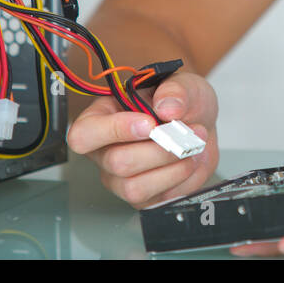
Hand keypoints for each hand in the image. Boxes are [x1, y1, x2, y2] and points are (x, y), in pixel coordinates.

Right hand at [66, 70, 220, 208]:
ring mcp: (121, 180)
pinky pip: (158, 199)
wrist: (199, 122)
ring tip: (192, 146)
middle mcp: (104, 153)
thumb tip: (167, 107)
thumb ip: (175, 90)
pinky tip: (190, 160)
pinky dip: (182, 179)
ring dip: (173, 166)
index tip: (150, 123)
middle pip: (117, 163)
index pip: (83, 134)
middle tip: (184, 132)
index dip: (114, 130)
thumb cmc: (179, 102)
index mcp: (100, 119)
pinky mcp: (144, 197)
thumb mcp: (181, 84)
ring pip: (136, 187)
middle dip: (159, 149)